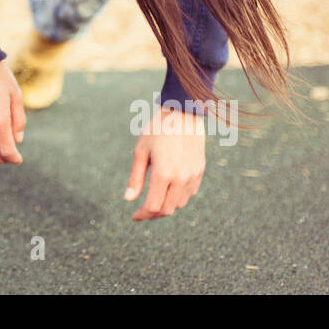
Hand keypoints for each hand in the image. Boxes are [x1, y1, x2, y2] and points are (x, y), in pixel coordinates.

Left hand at [125, 105, 206, 219]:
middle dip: (153, 214)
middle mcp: (180, 178)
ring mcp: (192, 176)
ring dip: (166, 206)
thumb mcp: (141, 151)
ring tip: (154, 200)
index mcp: (163, 174)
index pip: (153, 206)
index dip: (142, 215)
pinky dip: (178, 197)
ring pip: (179, 204)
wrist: (183, 112)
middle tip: (142, 212)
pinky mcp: (200, 171)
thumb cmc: (157, 129)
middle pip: (167, 210)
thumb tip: (128, 199)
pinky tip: (168, 190)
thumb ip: (135, 178)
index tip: (134, 216)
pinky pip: (190, 193)